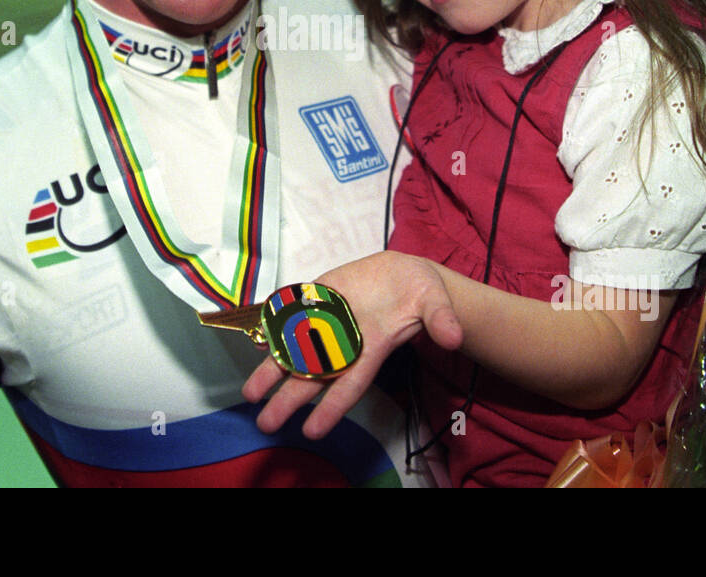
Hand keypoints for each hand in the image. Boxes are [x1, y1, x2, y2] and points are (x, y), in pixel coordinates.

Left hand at [241, 252, 461, 438]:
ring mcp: (328, 321)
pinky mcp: (318, 299)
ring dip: (273, 369)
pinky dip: (275, 326)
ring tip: (250, 393)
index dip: (331, 409)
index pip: (349, 385)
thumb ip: (442, 320)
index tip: (311, 432)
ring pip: (297, 349)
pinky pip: (294, 315)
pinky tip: (255, 339)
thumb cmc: (421, 294)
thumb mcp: (436, 303)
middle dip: (289, 400)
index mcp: (372, 347)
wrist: (403, 273)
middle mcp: (345, 341)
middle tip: (266, 424)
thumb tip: (455, 336)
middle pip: (314, 376)